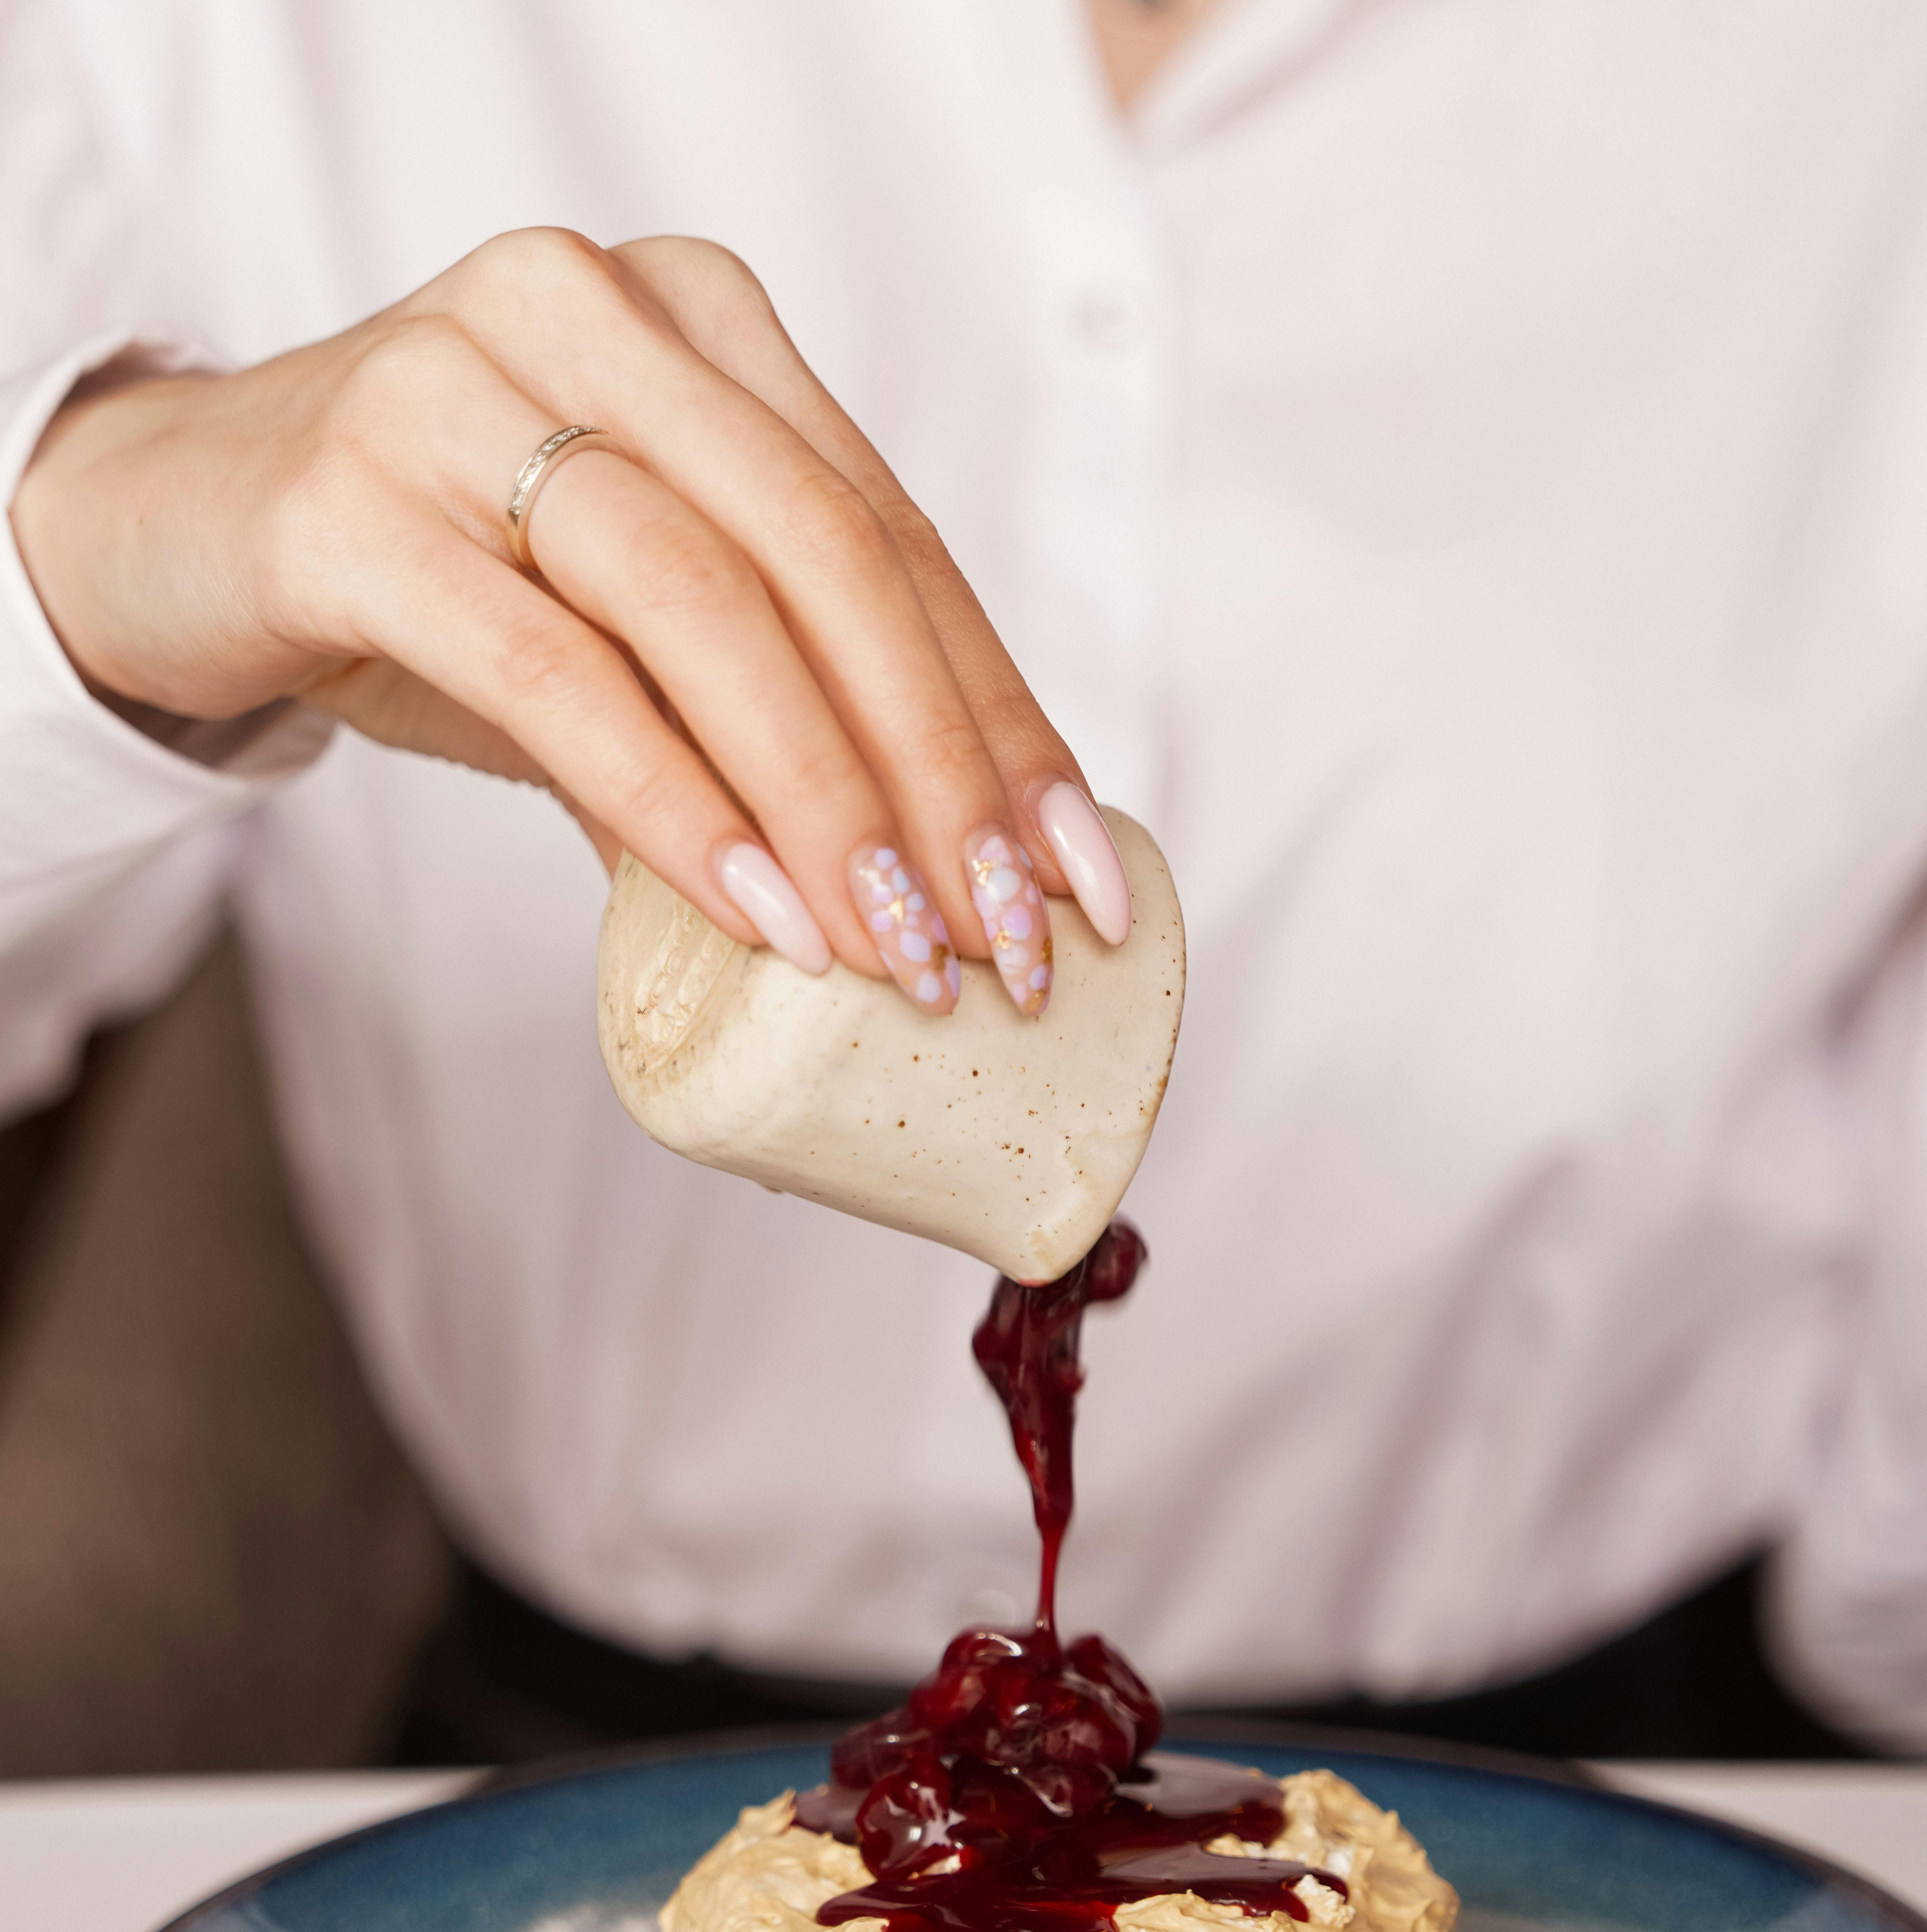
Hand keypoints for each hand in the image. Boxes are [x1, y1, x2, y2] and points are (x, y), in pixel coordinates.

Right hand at [8, 230, 1132, 1015]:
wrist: (178, 527)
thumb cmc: (440, 581)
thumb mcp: (629, 616)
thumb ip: (767, 692)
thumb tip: (935, 877)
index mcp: (695, 321)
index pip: (894, 532)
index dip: (1002, 713)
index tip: (1075, 874)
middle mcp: (587, 309)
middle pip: (827, 554)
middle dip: (937, 768)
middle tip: (998, 939)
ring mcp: (456, 385)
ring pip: (702, 603)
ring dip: (821, 799)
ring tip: (892, 954)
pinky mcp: (347, 498)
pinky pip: (553, 669)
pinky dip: (670, 803)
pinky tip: (754, 912)